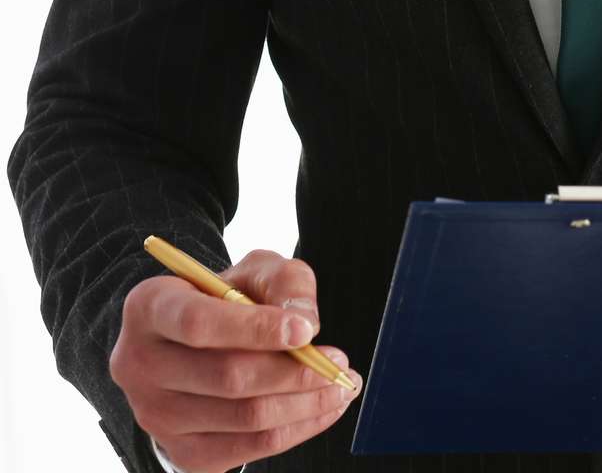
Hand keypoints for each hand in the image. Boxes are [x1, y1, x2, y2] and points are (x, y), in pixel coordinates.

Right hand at [109, 246, 361, 472]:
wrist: (191, 340)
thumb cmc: (226, 297)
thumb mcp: (254, 269)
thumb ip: (284, 284)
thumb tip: (306, 323)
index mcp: (149, 308)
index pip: (199, 323)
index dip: (255, 328)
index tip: (308, 330)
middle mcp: (139, 365)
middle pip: (226, 377)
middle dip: (294, 372)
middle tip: (340, 362)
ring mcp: (155, 416)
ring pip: (243, 418)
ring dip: (304, 404)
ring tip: (341, 385)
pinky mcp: (180, 453)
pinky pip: (247, 449)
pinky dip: (295, 430)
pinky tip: (322, 410)